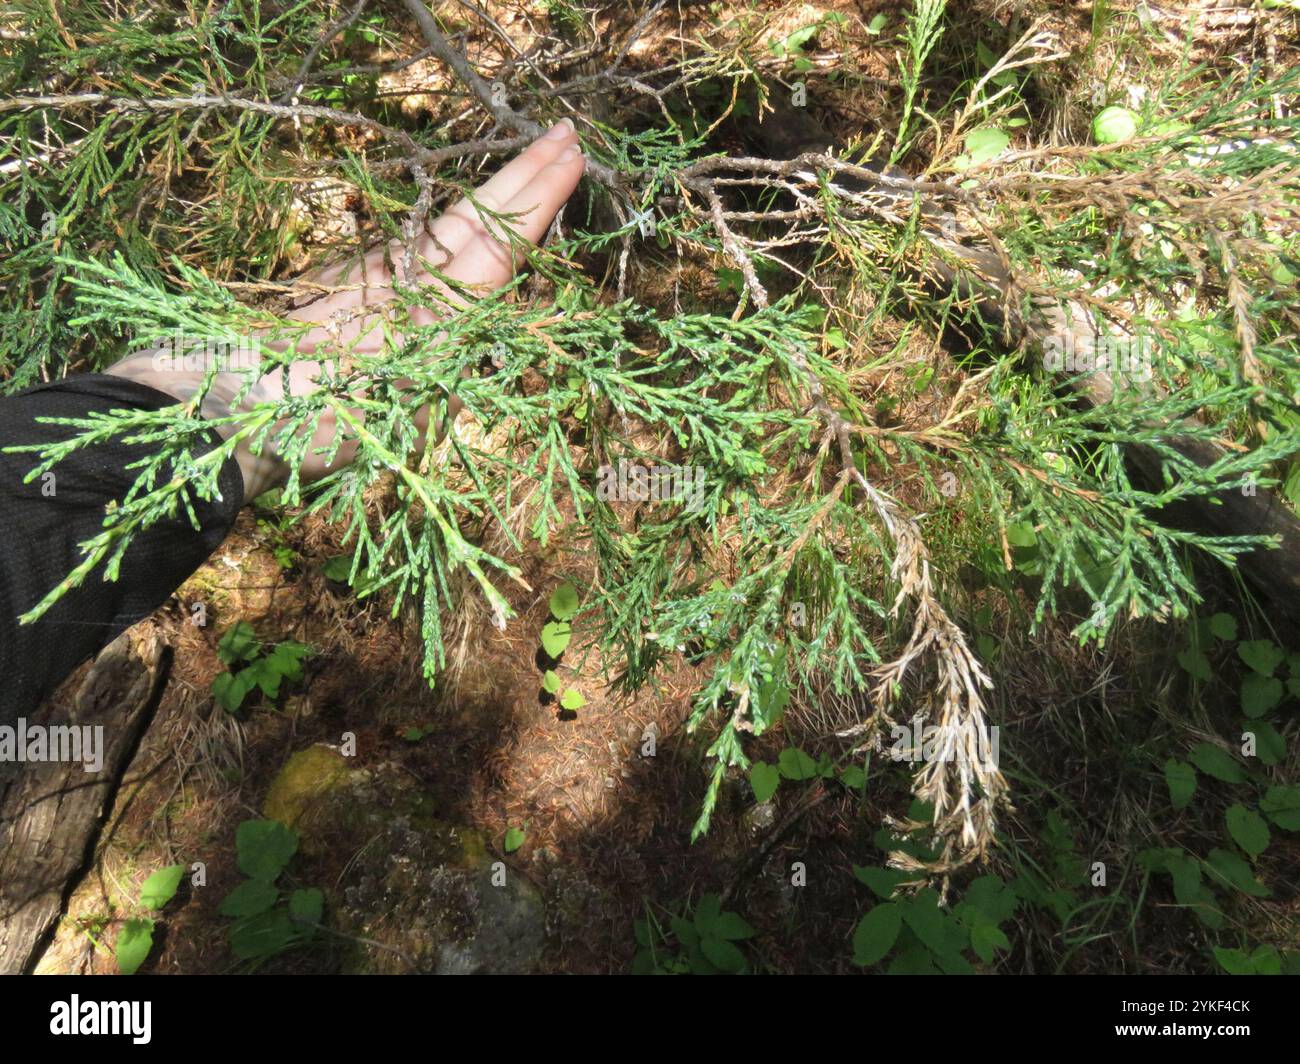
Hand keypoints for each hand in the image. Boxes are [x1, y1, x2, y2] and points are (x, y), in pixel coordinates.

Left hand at [108, 119, 586, 497]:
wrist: (226, 412)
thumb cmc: (317, 411)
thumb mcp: (403, 378)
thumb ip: (450, 326)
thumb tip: (495, 278)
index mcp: (426, 300)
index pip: (495, 240)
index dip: (535, 200)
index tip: (571, 153)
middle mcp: (406, 280)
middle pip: (475, 221)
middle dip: (522, 179)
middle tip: (564, 135)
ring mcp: (376, 286)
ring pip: (450, 231)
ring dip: (494, 198)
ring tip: (529, 169)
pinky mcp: (350, 301)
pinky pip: (421, 253)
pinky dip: (455, 231)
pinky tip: (458, 230)